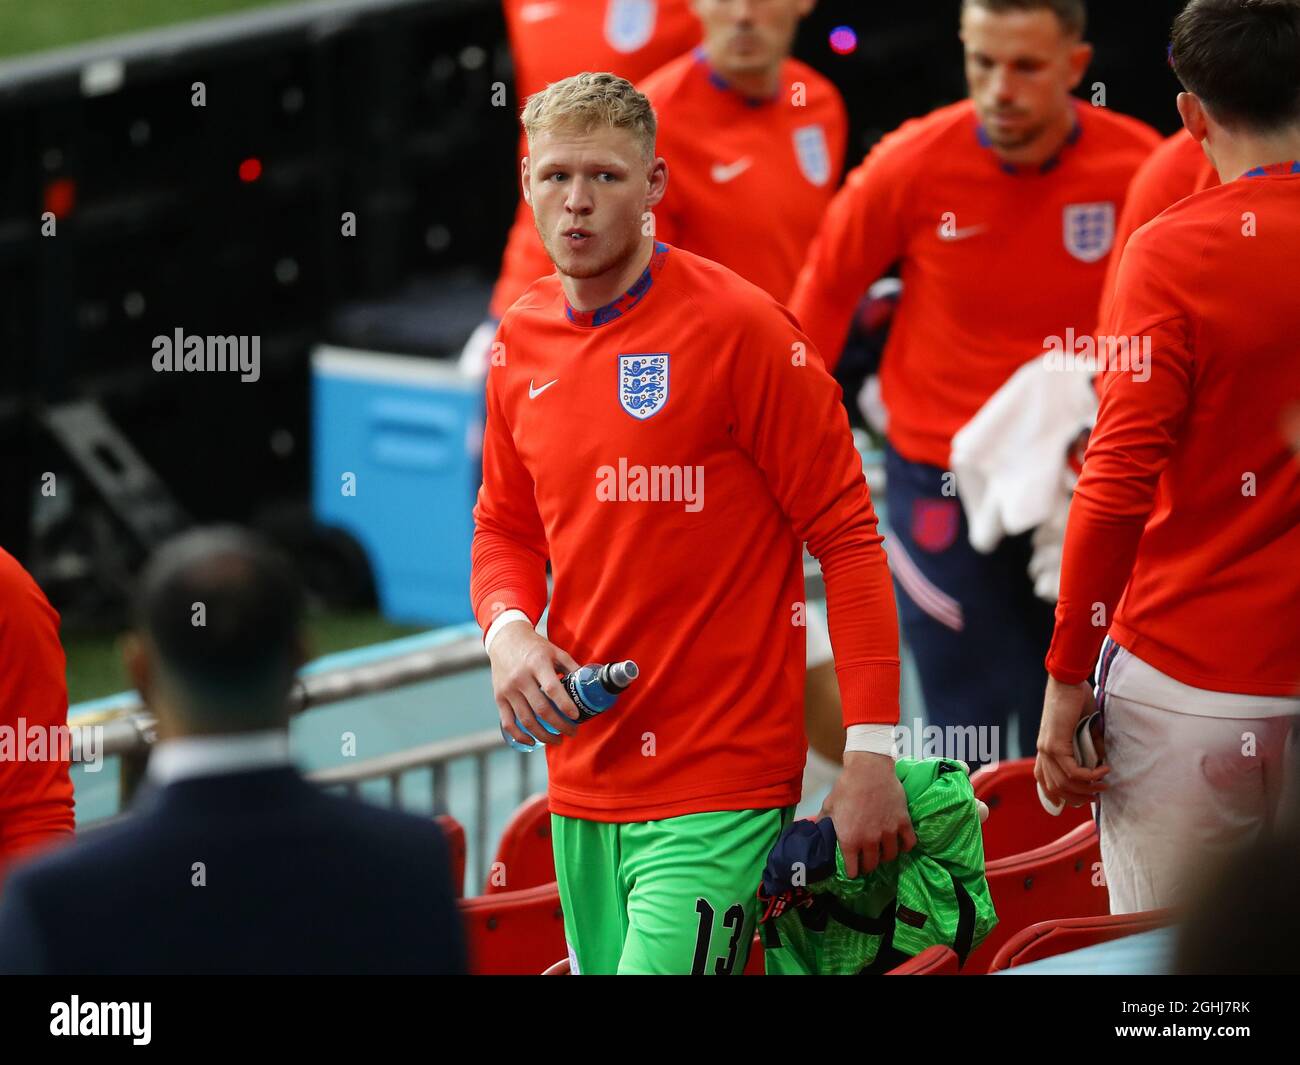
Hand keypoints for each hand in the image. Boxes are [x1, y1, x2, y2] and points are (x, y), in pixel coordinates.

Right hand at [488, 620, 581, 747]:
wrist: (505, 639)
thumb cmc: (535, 647)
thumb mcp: (555, 651)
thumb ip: (571, 667)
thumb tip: (590, 684)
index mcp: (538, 663)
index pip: (552, 688)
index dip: (565, 705)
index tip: (576, 717)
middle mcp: (520, 677)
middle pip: (541, 709)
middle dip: (559, 725)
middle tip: (572, 732)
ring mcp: (508, 689)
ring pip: (526, 720)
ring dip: (544, 735)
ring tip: (557, 740)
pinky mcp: (499, 698)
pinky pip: (508, 723)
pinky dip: (520, 736)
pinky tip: (532, 742)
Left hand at [817, 751, 915, 877]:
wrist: (868, 770)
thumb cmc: (846, 787)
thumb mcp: (830, 805)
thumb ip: (823, 822)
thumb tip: (815, 830)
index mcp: (849, 839)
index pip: (853, 869)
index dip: (852, 871)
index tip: (853, 870)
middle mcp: (869, 841)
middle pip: (872, 865)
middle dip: (868, 865)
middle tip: (867, 861)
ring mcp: (888, 833)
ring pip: (890, 856)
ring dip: (885, 856)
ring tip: (882, 852)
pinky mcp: (903, 823)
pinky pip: (908, 843)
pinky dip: (905, 846)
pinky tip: (900, 843)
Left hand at [1034, 676, 1108, 807]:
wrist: (1068, 683)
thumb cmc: (1077, 702)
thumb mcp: (1084, 730)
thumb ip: (1089, 748)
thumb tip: (1099, 764)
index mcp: (1046, 749)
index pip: (1044, 780)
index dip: (1058, 795)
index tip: (1078, 801)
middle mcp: (1043, 752)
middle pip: (1055, 788)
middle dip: (1078, 797)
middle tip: (1097, 795)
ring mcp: (1046, 749)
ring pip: (1064, 783)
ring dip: (1087, 788)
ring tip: (1104, 785)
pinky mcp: (1055, 745)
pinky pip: (1073, 771)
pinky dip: (1090, 775)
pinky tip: (1103, 771)